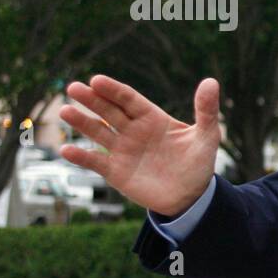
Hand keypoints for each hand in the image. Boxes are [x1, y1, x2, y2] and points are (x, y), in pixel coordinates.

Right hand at [58, 75, 220, 216]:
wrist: (191, 197)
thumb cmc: (198, 163)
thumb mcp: (207, 136)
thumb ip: (207, 111)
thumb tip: (212, 81)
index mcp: (152, 118)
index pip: (129, 100)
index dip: (114, 90)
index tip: (96, 80)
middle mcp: (133, 131)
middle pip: (109, 111)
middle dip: (92, 100)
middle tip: (73, 87)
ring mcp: (122, 150)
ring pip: (98, 132)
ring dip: (81, 123)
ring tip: (65, 111)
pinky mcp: (116, 172)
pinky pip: (95, 162)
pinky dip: (81, 157)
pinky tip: (66, 150)